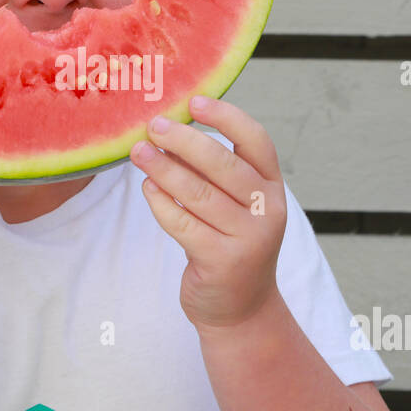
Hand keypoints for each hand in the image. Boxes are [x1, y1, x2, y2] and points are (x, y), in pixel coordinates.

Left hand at [130, 96, 287, 330]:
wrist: (241, 309)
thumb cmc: (231, 245)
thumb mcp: (236, 206)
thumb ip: (213, 173)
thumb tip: (170, 132)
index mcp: (272, 187)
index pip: (256, 141)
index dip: (226, 117)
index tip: (194, 101)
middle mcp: (266, 209)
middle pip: (222, 164)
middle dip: (183, 140)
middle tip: (153, 126)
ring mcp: (248, 238)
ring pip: (198, 193)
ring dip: (163, 168)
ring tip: (139, 153)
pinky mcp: (222, 261)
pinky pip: (183, 223)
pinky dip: (161, 203)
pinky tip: (148, 188)